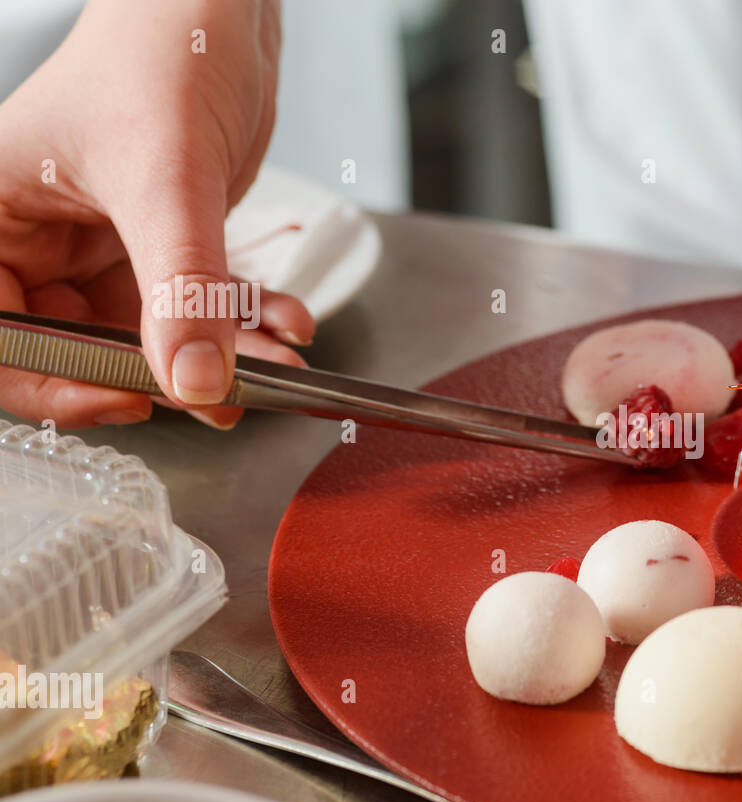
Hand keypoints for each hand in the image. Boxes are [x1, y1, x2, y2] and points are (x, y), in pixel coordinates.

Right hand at [0, 0, 313, 429]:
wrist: (222, 9)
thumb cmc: (162, 55)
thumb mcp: (165, 179)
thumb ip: (180, 290)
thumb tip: (193, 385)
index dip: (55, 387)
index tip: (132, 403)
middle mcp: (33, 241)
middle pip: (81, 350)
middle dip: (165, 376)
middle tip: (232, 395)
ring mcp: (97, 245)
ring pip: (152, 337)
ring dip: (222, 356)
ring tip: (281, 364)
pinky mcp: (156, 244)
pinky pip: (196, 308)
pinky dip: (244, 321)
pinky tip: (288, 320)